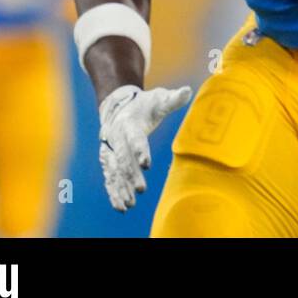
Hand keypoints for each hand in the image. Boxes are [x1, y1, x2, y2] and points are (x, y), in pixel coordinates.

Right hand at [98, 84, 191, 211]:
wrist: (118, 106)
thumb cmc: (145, 104)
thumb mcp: (158, 98)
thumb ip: (173, 99)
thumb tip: (188, 90)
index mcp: (129, 124)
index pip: (135, 139)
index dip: (140, 150)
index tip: (146, 163)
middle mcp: (116, 139)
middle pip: (124, 159)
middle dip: (131, 175)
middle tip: (141, 189)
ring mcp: (110, 151)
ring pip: (114, 172)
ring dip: (121, 188)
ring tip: (130, 204)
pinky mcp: (109, 161)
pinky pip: (110, 178)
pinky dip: (114, 192)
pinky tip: (121, 207)